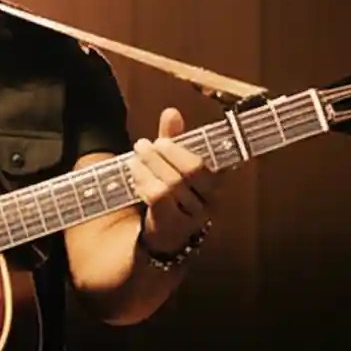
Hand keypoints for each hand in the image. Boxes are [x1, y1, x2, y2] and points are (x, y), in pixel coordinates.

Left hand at [127, 107, 216, 255]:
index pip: (208, 161)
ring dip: (150, 165)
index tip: (162, 140)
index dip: (185, 148)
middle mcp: (210, 200)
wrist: (162, 238)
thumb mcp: (171, 165)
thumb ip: (173, 140)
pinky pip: (159, 197)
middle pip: (192, 170)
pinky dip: (144, 180)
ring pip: (173, 183)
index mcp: (216, 182)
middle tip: (145, 145)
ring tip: (136, 155)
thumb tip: (171, 112)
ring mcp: (193, 216)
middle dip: (166, 153)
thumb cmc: (169, 197)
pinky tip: (135, 173)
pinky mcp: (173, 225)